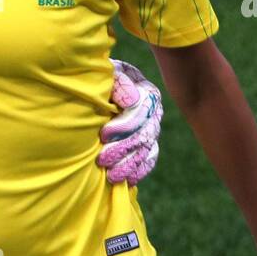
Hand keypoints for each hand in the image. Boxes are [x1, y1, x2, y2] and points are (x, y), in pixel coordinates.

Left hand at [97, 59, 163, 185]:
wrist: (104, 88)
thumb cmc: (104, 79)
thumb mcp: (109, 74)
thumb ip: (118, 82)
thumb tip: (130, 100)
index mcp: (147, 93)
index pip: (140, 112)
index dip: (123, 125)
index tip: (103, 135)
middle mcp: (154, 112)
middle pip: (144, 135)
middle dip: (123, 149)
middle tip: (102, 160)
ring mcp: (152, 129)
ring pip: (146, 151)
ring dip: (129, 165)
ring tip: (111, 176)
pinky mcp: (148, 144)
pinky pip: (149, 160)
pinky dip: (139, 171)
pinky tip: (128, 181)